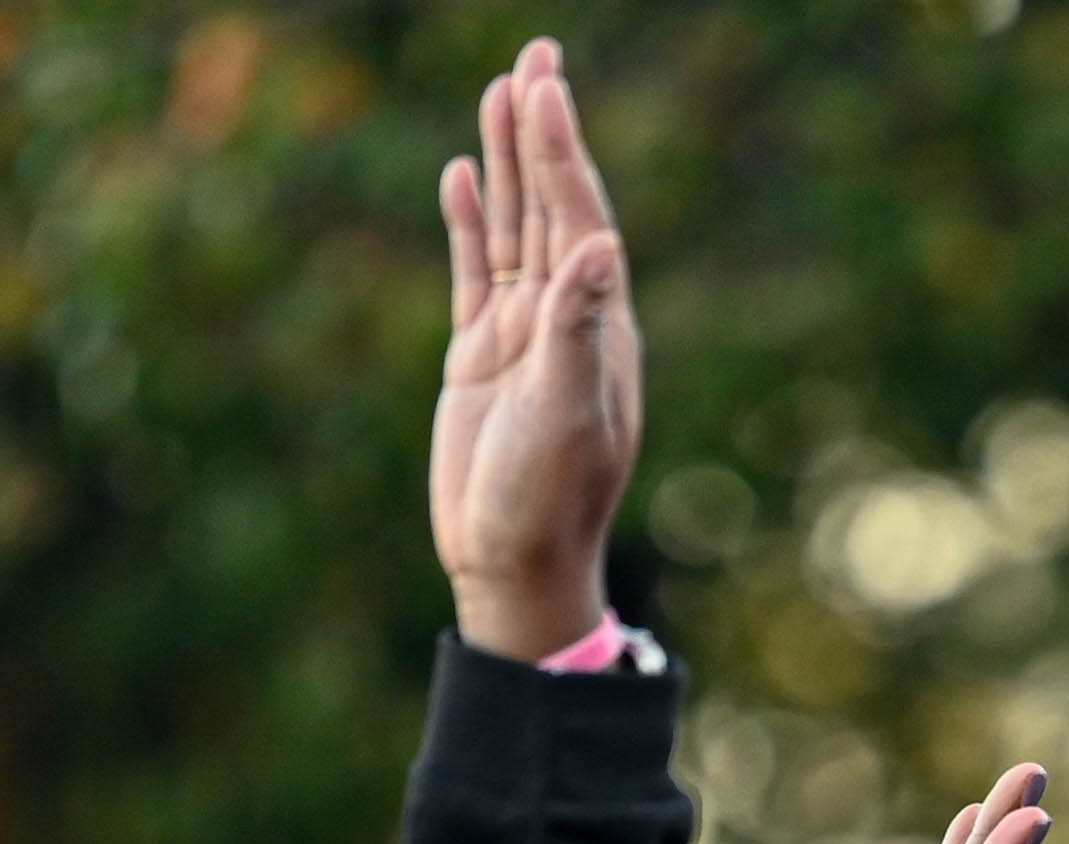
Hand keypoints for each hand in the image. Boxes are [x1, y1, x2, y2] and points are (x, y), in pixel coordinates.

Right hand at [432, 41, 641, 662]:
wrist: (512, 566)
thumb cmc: (547, 502)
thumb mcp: (565, 414)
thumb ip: (578, 328)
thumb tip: (604, 245)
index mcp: (597, 325)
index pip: (578, 215)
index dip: (561, 149)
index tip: (547, 83)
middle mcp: (565, 318)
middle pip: (551, 203)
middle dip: (544, 129)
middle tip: (538, 52)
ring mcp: (521, 334)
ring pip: (513, 227)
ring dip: (508, 160)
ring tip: (501, 89)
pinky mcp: (480, 358)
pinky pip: (475, 271)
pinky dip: (471, 221)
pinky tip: (464, 175)